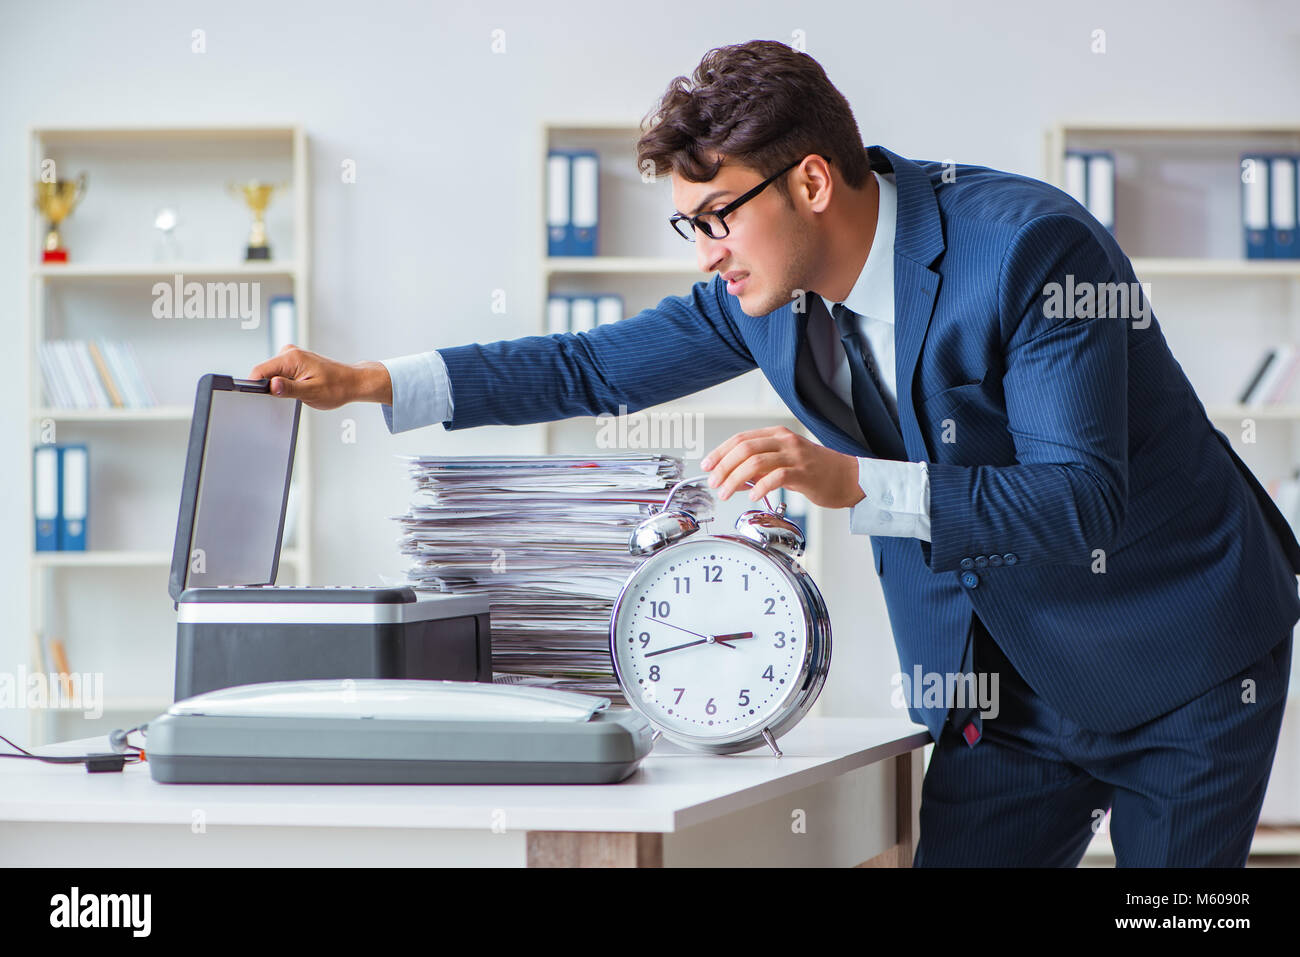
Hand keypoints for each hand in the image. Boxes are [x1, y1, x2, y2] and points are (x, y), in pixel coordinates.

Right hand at [248, 344, 391, 409]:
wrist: (352, 382)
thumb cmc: (337, 387)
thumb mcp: (312, 392)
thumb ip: (289, 389)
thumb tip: (271, 385)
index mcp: (291, 358)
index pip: (260, 371)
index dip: (256, 386)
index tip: (258, 398)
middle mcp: (289, 353)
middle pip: (264, 372)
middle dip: (271, 387)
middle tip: (291, 396)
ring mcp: (291, 356)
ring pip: (272, 374)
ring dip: (280, 386)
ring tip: (300, 391)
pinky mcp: (294, 362)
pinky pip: (280, 374)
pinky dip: (286, 384)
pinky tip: (300, 388)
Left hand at [699, 425, 864, 508]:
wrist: (849, 478)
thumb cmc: (817, 471)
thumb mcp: (785, 462)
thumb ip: (760, 467)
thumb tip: (734, 477)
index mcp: (777, 435)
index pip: (741, 438)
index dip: (720, 452)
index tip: (707, 466)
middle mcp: (785, 441)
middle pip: (744, 448)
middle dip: (723, 467)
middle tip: (714, 483)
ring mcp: (795, 455)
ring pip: (755, 462)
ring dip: (735, 479)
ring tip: (727, 493)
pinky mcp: (804, 472)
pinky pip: (775, 477)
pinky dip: (760, 487)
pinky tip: (753, 496)